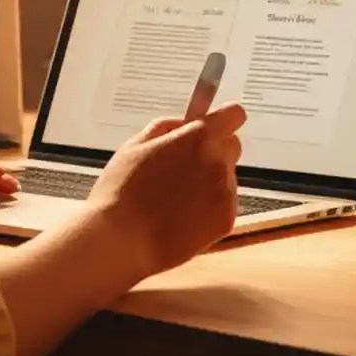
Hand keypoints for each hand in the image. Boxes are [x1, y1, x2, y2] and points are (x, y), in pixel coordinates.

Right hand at [87, 103, 245, 277]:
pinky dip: (209, 208)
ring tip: (175, 199)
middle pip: (231, 146)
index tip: (212, 127)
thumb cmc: (121, 192)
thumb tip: (186, 123)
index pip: (234, 114)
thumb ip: (168, 126)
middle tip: (184, 168)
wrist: (121, 240)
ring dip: (209, 182)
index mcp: (198, 138)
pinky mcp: (226, 220)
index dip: (222, 119)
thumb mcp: (136, 145)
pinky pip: (224, 205)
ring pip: (226, 177)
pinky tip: (181, 216)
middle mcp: (218, 162)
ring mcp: (226, 193)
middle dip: (214, 151)